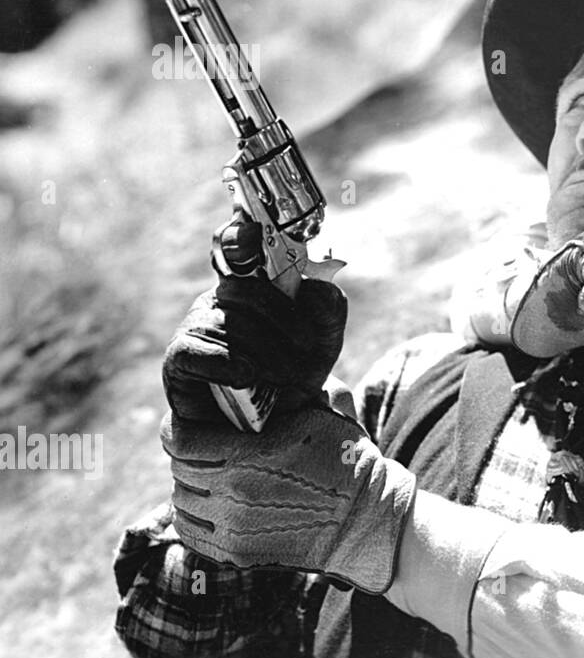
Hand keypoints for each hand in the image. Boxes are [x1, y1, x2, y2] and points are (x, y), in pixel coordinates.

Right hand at [162, 215, 346, 427]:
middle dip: (288, 326)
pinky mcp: (179, 357)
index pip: (239, 243)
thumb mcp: (324, 340)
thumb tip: (314, 287)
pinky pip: (201, 351)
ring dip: (270, 356)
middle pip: (249, 292)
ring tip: (284, 380)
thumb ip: (329, 309)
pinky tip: (248, 378)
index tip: (252, 231)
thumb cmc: (295, 372)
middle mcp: (222, 296)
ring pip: (233, 325)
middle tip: (307, 355)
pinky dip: (230, 366)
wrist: (270, 426)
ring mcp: (197, 323)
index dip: (241, 234)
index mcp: (256, 283)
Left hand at [162, 404, 415, 593]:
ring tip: (210, 477)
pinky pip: (190, 532)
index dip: (177, 427)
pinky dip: (193, 516)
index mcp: (254, 452)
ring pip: (181, 501)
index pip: (180, 438)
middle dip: (188, 455)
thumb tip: (269, 373)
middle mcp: (236, 491)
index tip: (186, 422)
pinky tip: (212, 505)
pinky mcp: (235, 554)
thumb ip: (295, 390)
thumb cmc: (347, 460)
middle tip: (204, 448)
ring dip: (191, 486)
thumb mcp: (327, 412)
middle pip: (179, 468)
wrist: (363, 520)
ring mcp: (234, 527)